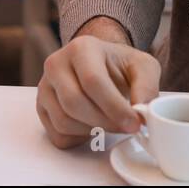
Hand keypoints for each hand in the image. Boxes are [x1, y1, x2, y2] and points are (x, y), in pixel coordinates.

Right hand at [36, 33, 160, 148]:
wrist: (100, 65)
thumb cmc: (120, 66)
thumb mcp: (143, 67)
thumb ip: (147, 87)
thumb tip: (142, 112)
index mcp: (81, 48)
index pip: (92, 81)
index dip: (114, 107)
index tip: (134, 123)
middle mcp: (56, 64)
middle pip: (74, 103)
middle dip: (104, 122)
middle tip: (125, 127)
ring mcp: (45, 86)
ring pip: (64, 122)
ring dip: (93, 131)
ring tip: (110, 123)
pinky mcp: (41, 107)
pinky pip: (57, 134)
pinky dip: (79, 139)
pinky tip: (93, 126)